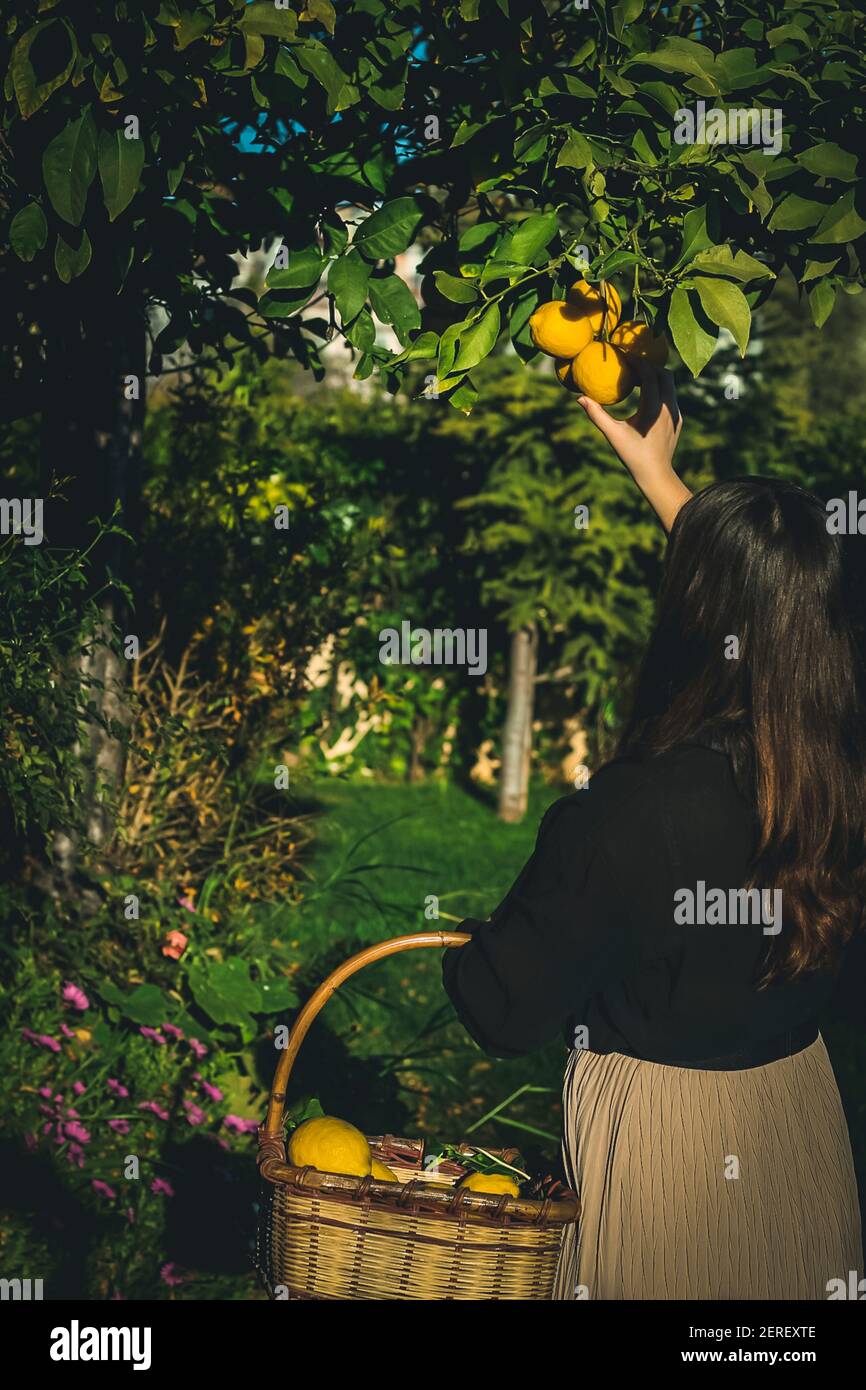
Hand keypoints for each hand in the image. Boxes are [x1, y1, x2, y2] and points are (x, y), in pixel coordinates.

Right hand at [576, 359, 690, 531]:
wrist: (656, 474)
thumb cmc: (632, 455)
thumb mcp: (613, 434)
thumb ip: (597, 415)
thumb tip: (580, 398)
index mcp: (653, 409)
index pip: (650, 375)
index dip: (639, 363)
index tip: (626, 357)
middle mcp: (669, 408)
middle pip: (664, 374)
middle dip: (650, 366)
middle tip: (633, 365)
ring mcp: (676, 413)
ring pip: (670, 384)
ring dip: (656, 377)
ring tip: (639, 378)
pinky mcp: (678, 419)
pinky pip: (671, 397)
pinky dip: (660, 390)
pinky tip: (647, 397)